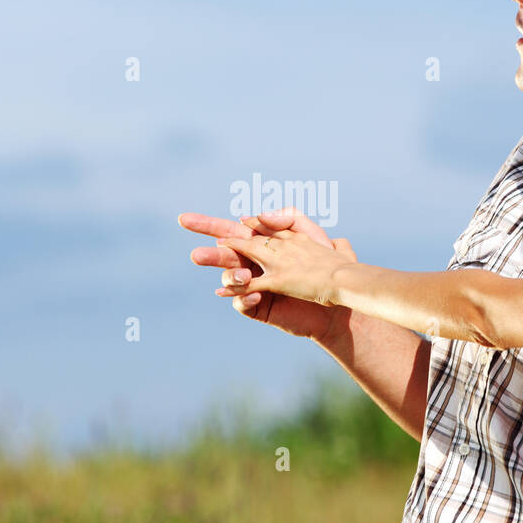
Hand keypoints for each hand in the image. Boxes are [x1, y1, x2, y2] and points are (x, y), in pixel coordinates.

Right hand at [177, 207, 356, 339]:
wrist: (339, 295)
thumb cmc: (326, 264)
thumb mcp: (310, 234)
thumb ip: (286, 218)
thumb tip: (255, 216)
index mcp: (260, 243)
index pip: (229, 231)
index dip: (206, 225)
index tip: (183, 219)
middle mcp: (251, 264)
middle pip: (221, 255)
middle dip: (208, 254)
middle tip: (195, 255)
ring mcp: (253, 286)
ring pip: (229, 279)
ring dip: (230, 275)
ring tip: (244, 275)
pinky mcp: (259, 306)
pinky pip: (241, 302)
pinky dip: (243, 296)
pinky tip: (255, 292)